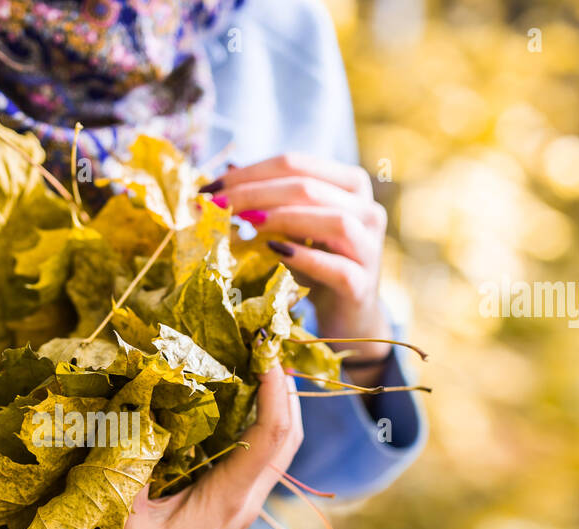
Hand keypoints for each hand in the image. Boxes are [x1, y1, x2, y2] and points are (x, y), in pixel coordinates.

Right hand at [87, 366, 302, 528]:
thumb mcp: (121, 517)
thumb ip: (129, 462)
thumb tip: (135, 404)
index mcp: (228, 502)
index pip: (271, 436)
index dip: (276, 389)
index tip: (265, 346)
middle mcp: (245, 500)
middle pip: (288, 435)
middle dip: (284, 384)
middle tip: (264, 338)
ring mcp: (240, 502)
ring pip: (274, 443)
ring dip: (272, 399)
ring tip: (251, 354)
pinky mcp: (227, 502)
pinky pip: (252, 452)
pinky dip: (251, 417)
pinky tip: (226, 392)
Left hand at [204, 154, 391, 386]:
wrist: (345, 315)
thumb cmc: (314, 266)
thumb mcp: (288, 228)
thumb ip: (266, 200)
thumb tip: (226, 170)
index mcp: (349, 184)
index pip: (295, 164)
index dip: (249, 173)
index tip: (208, 188)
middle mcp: (367, 209)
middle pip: (308, 188)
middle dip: (255, 195)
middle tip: (216, 207)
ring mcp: (369, 247)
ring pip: (333, 220)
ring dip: (283, 219)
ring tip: (246, 226)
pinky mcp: (363, 284)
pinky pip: (337, 267)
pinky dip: (305, 258)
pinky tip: (275, 253)